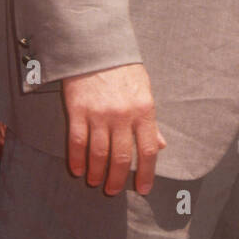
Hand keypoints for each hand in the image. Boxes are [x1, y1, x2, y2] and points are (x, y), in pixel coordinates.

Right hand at [62, 63, 166, 195]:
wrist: (97, 47)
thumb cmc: (123, 70)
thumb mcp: (145, 92)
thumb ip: (151, 122)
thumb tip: (160, 145)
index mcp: (144, 110)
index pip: (149, 149)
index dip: (147, 173)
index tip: (143, 188)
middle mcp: (123, 115)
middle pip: (122, 156)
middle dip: (118, 178)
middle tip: (113, 190)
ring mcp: (99, 113)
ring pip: (99, 153)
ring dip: (97, 172)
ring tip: (96, 182)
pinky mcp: (78, 110)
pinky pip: (77, 142)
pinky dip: (78, 159)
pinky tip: (78, 169)